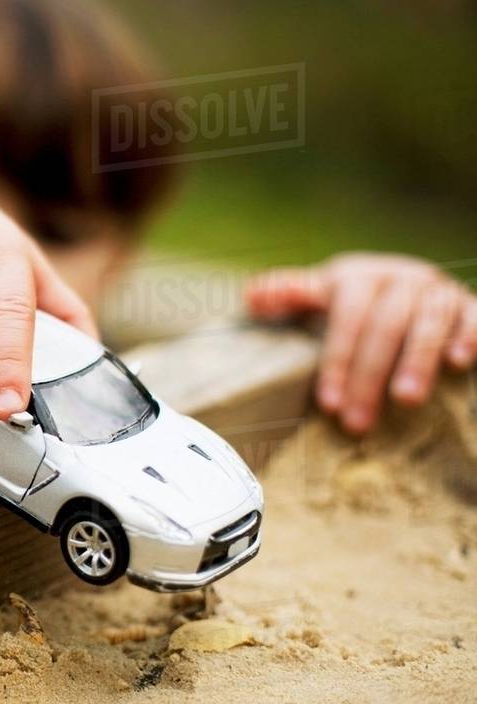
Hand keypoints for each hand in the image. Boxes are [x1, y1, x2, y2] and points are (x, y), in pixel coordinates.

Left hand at [245, 252, 476, 433]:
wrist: (400, 284)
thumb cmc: (347, 301)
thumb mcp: (316, 296)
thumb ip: (287, 296)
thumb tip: (253, 297)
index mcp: (359, 277)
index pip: (347, 318)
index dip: (336, 360)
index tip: (326, 404)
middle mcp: (402, 278)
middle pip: (385, 326)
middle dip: (369, 376)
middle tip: (356, 421)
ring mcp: (437, 291)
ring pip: (429, 323)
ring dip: (418, 362)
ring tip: (405, 400)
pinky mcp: (468, 304)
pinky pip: (474, 316)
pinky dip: (469, 336)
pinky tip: (460, 363)